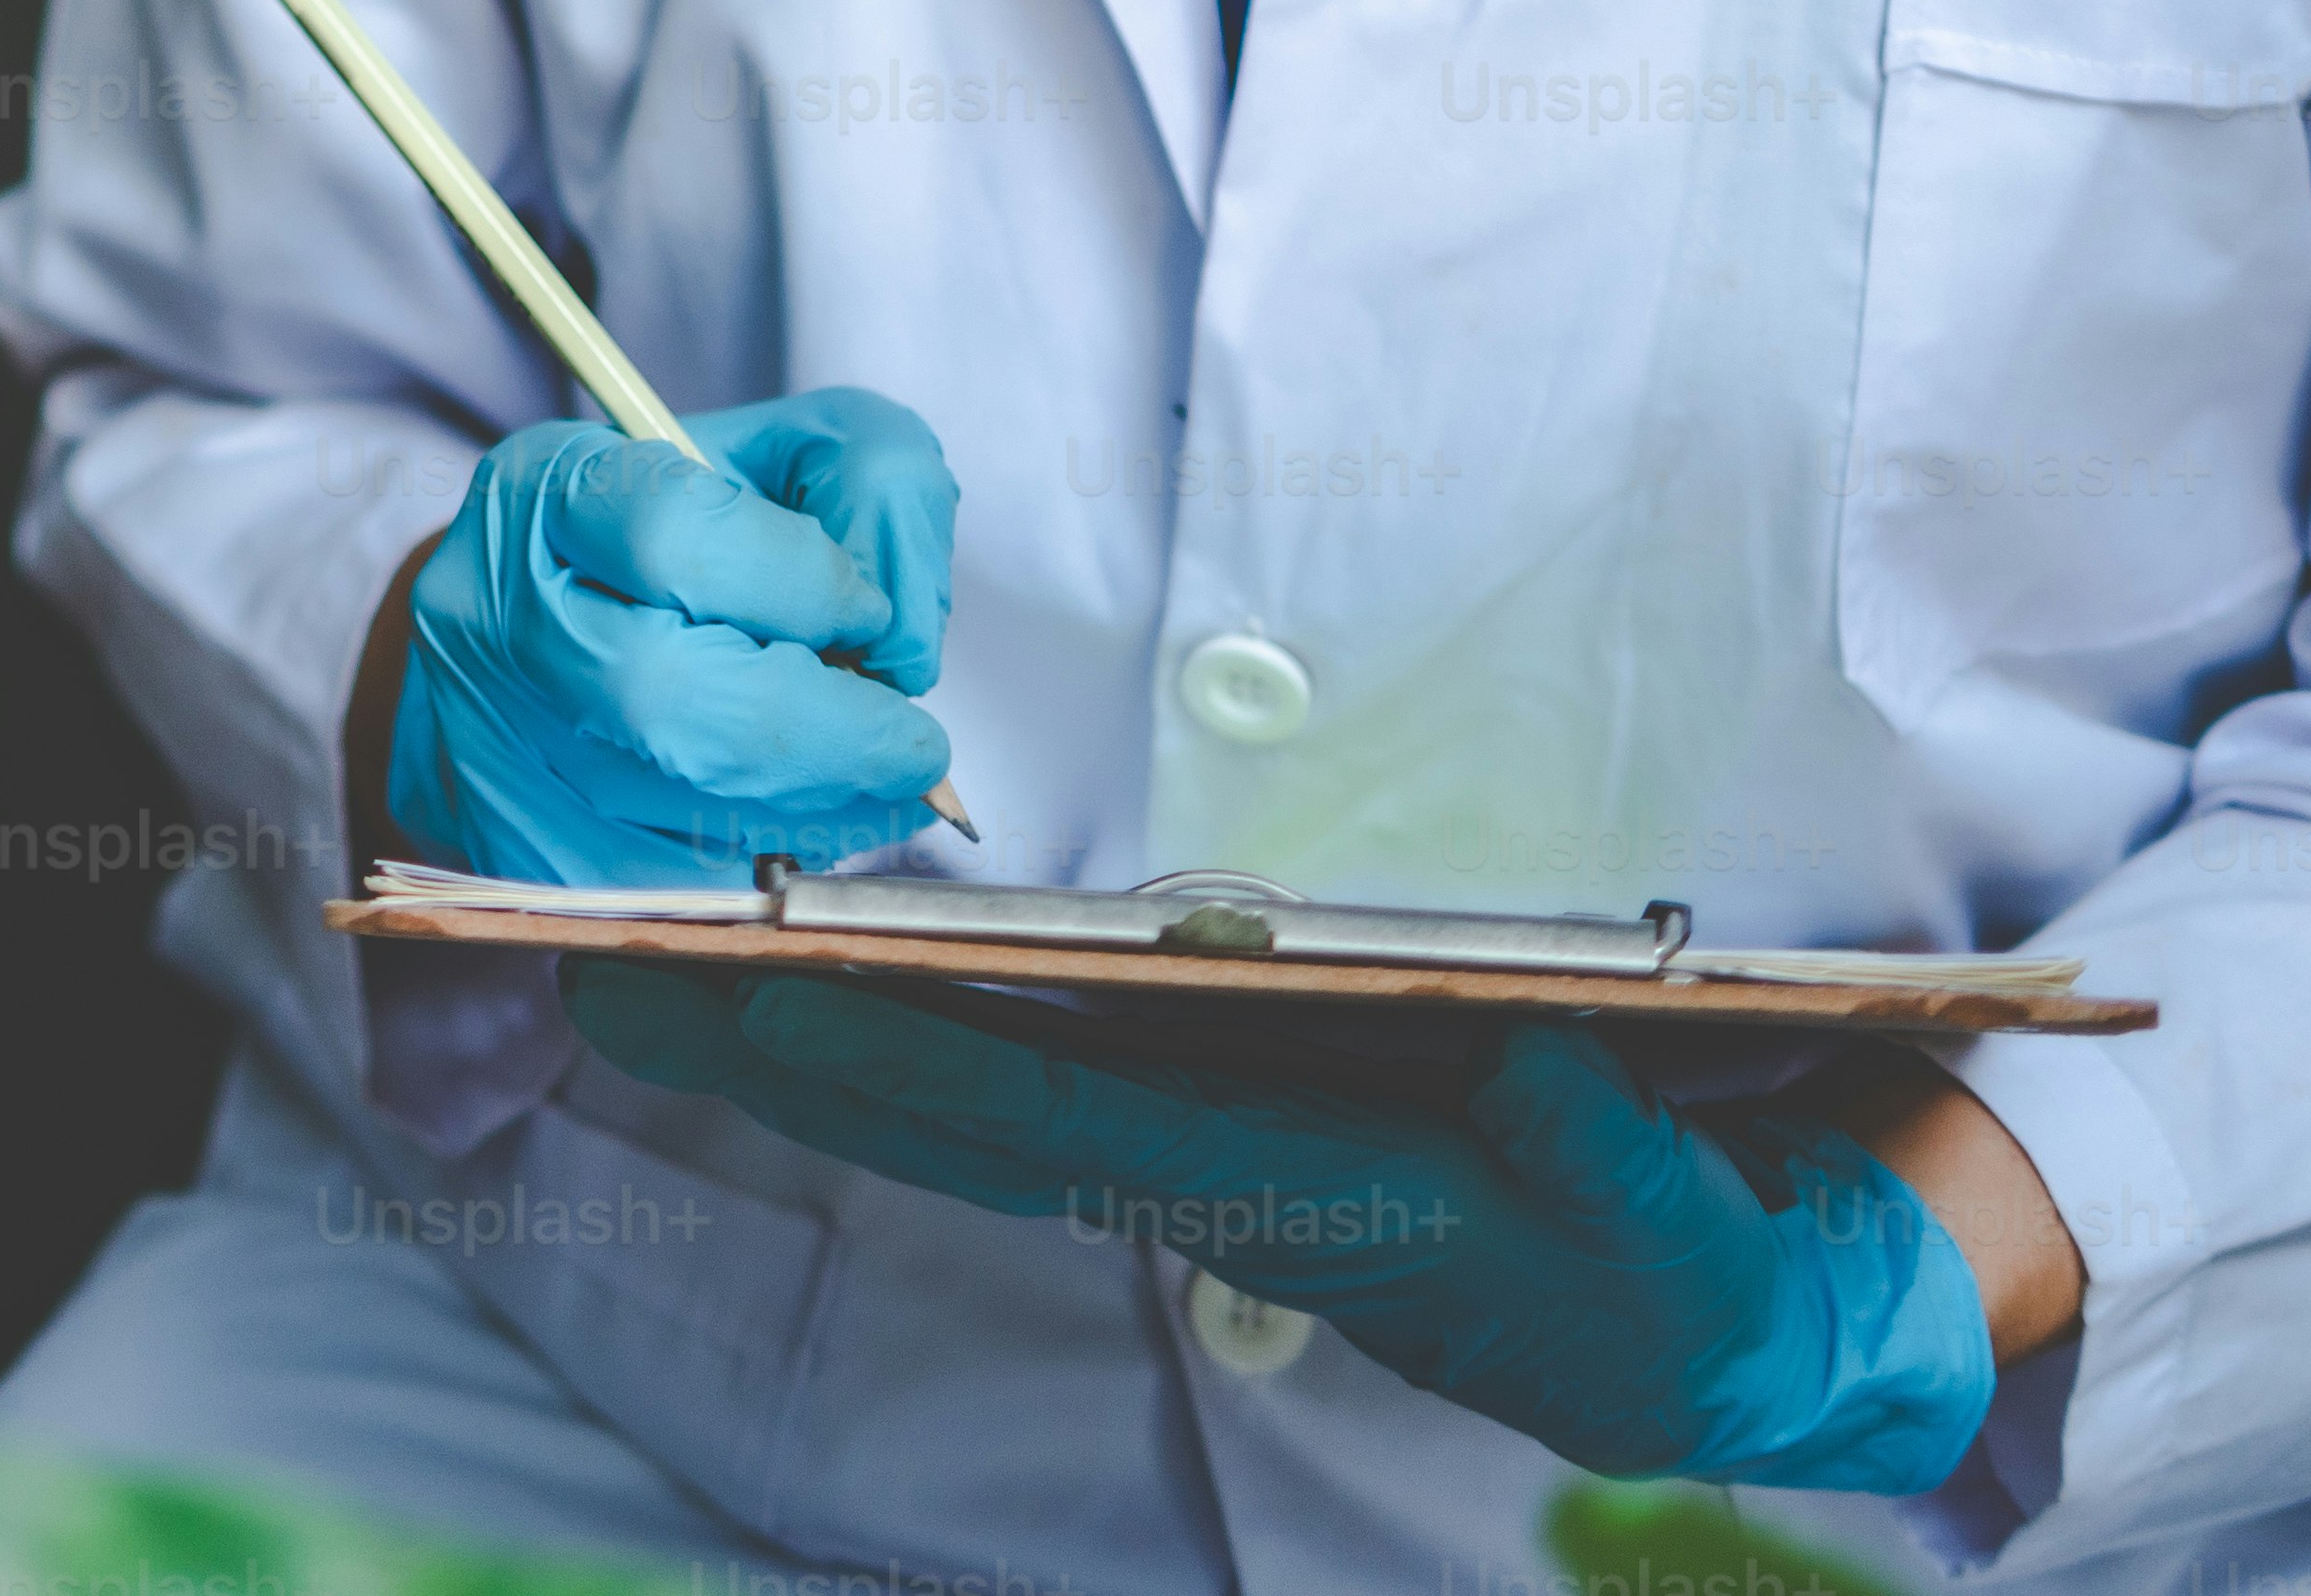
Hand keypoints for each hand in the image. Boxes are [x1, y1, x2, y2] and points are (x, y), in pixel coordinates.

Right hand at [387, 394, 957, 882]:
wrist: (527, 628)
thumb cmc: (675, 534)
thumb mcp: (784, 455)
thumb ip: (877, 491)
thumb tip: (906, 640)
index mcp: (546, 494)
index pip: (675, 536)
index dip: (806, 584)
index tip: (866, 613)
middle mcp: (497, 622)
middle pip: (663, 695)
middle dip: (830, 733)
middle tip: (914, 745)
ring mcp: (494, 748)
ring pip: (672, 807)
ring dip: (821, 807)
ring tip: (879, 783)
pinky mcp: (523, 850)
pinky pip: (676, 887)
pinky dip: (775, 861)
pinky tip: (814, 824)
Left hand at [568, 965, 1998, 1494]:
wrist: (1708, 1345)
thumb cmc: (1682, 1291)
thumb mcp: (1676, 1245)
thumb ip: (1605, 1166)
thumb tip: (1528, 1071)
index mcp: (1299, 1200)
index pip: (1067, 1125)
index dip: (918, 1061)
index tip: (770, 999)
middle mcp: (1210, 1178)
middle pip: (958, 1107)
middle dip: (782, 1043)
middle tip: (602, 971)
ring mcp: (1206, 1148)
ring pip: (971, 1091)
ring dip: (813, 1033)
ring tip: (648, 964)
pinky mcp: (1227, 1121)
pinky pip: (1035, 1074)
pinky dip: (913, 1032)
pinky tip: (810, 987)